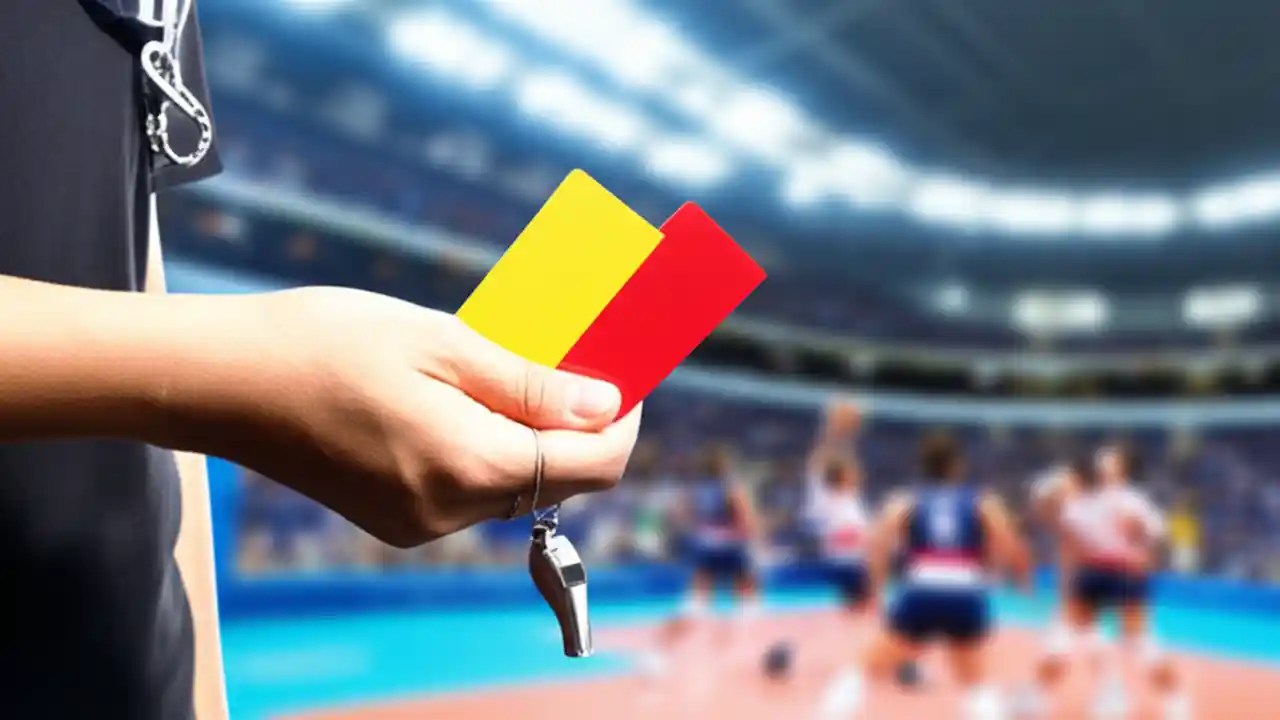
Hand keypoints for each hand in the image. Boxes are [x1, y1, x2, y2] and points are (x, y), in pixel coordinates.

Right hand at [174, 287, 640, 546]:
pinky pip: (470, 488)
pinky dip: (487, 446)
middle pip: (559, 480)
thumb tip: (607, 405)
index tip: (623, 372)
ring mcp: (418, 523)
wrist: (223, 381)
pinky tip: (465, 398)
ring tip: (510, 369)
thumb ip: (531, 382)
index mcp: (470, 465)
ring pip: (514, 483)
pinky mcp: (393, 518)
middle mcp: (450, 511)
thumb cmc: (325, 343)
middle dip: (579, 424)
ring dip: (531, 433)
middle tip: (569, 358)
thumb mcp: (441, 342)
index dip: (625, 419)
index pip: (594, 464)